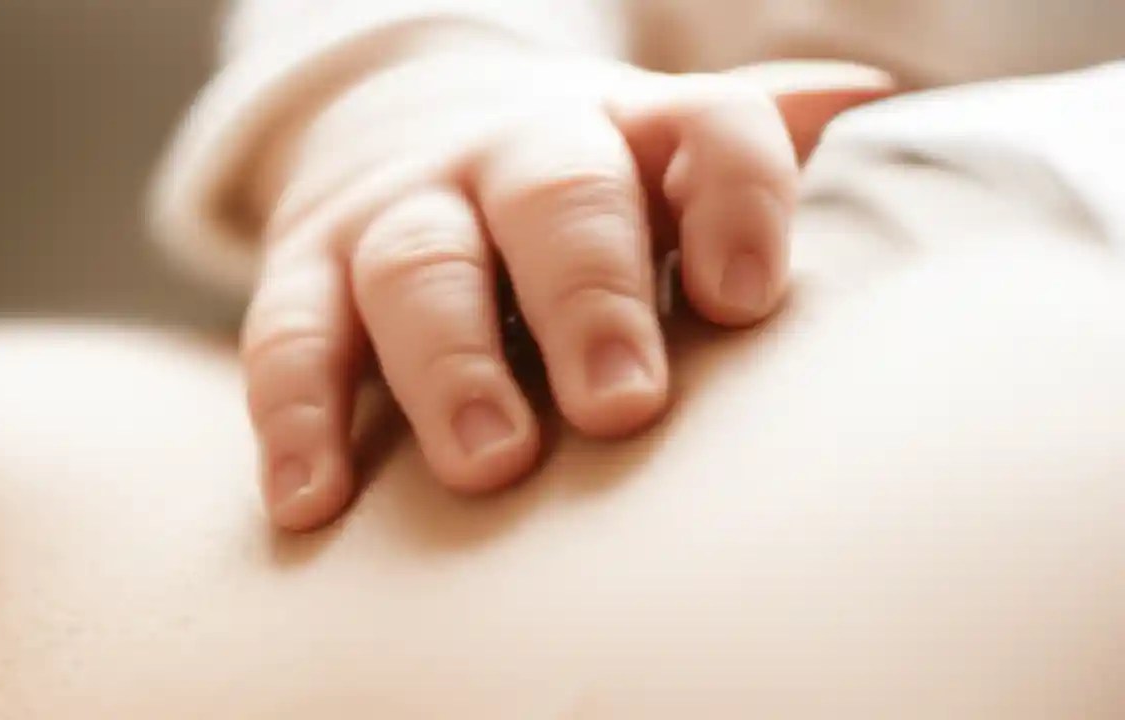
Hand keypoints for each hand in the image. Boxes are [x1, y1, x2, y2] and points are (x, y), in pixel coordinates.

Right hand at [240, 35, 890, 529]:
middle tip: (622, 403)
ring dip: (451, 363)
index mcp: (633, 130)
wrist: (411, 124)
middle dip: (588, 296)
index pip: (709, 129)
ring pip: (420, 266)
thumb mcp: (663, 154)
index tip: (745, 301)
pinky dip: (299, 415)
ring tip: (491, 463)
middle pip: (556, 197)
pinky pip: (291, 333)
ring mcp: (406, 206)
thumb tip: (881, 111)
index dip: (735, 201)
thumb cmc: (578, 181)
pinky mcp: (306, 262)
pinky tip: (313, 499)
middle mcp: (515, 153)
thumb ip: (744, 156)